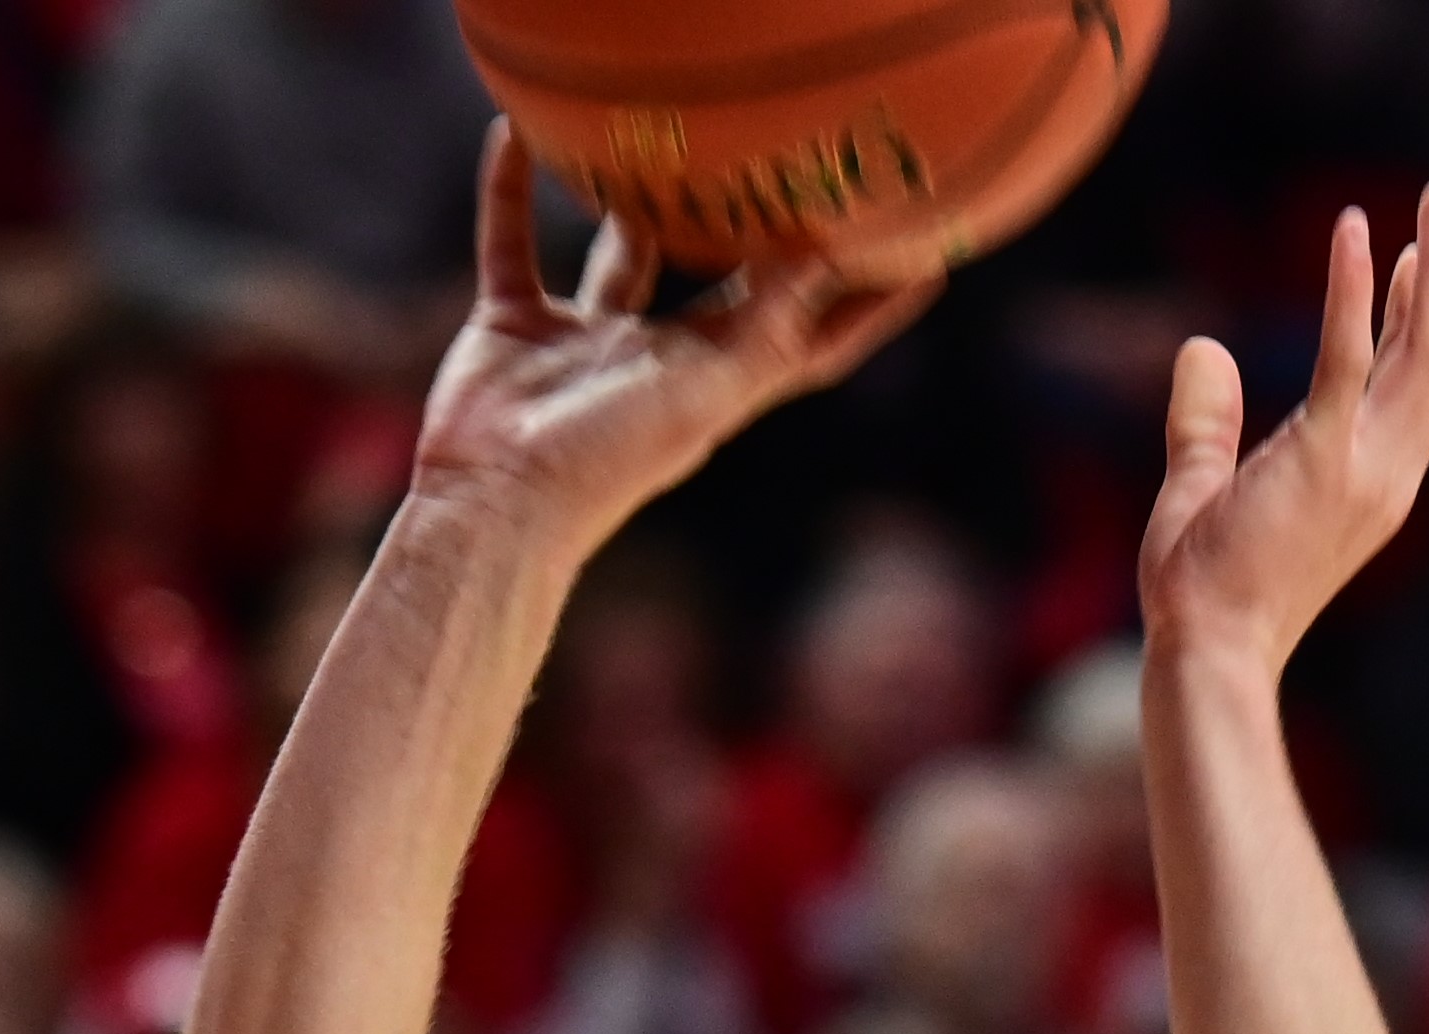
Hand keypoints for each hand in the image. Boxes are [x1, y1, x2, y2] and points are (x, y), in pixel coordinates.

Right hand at [409, 123, 937, 567]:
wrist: (499, 504)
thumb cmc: (612, 461)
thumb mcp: (708, 391)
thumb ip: (767, 325)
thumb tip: (829, 255)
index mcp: (722, 384)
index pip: (816, 337)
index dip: (873, 305)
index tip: (929, 259)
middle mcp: (662, 359)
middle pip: (728, 287)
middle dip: (766, 239)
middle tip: (801, 167)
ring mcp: (588, 344)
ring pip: (622, 256)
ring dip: (635, 207)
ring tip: (662, 142)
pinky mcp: (517, 328)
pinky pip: (513, 243)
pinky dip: (509, 193)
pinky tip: (515, 134)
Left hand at [1137, 182, 1428, 676]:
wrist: (1205, 654)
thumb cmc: (1205, 591)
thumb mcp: (1203, 489)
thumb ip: (1205, 420)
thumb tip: (1201, 348)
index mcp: (1373, 482)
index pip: (1418, 384)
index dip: (1425, 314)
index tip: (1421, 253)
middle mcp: (1388, 473)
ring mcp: (1365, 470)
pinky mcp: (1323, 463)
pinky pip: (1348, 364)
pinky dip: (1355, 294)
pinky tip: (1355, 233)